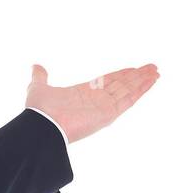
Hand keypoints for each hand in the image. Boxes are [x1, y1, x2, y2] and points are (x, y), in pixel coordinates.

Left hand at [25, 62, 159, 143]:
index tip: (132, 69)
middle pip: (121, 85)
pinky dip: (141, 89)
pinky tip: (152, 81)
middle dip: (136, 76)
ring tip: (156, 71)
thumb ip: (40, 77)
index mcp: (83, 93)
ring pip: (128, 90)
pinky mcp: (109, 113)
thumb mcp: (38, 88)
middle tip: (151, 67)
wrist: (42, 126)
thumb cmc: (40, 110)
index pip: (107, 82)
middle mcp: (96, 101)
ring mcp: (104, 107)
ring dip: (142, 80)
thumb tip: (36, 66)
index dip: (120, 74)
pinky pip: (129, 99)